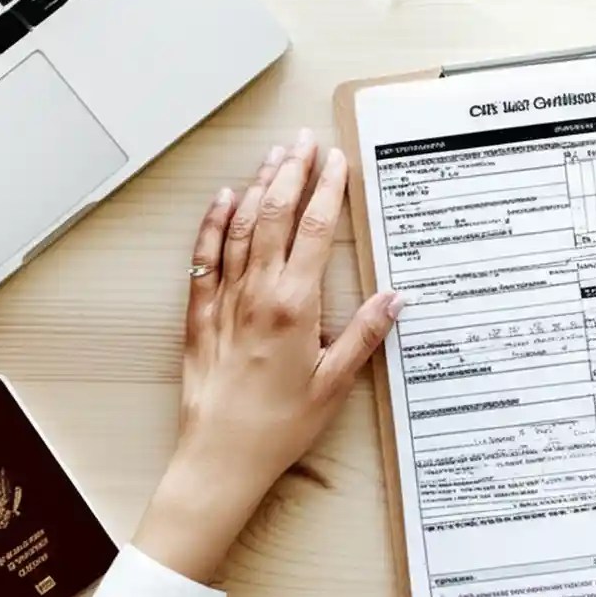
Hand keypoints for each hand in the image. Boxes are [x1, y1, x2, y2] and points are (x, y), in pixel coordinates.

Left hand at [133, 130, 402, 582]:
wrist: (220, 456)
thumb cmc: (279, 425)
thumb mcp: (334, 383)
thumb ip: (364, 335)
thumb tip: (394, 298)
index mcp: (294, 305)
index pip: (314, 230)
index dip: (326, 189)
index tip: (335, 160)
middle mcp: (257, 293)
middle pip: (276, 215)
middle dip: (292, 171)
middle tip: (304, 140)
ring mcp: (224, 300)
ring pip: (241, 227)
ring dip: (258, 187)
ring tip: (273, 157)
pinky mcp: (200, 315)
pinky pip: (205, 257)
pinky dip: (214, 223)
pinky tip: (224, 200)